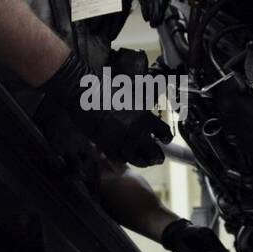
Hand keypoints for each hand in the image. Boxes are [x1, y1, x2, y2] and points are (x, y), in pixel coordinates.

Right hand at [37, 52, 171, 166]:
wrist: (87, 96)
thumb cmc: (108, 90)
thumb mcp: (133, 92)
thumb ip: (145, 102)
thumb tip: (155, 100)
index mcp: (146, 118)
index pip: (164, 134)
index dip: (165, 137)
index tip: (164, 139)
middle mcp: (137, 133)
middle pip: (154, 153)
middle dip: (157, 156)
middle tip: (158, 157)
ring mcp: (123, 143)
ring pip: (138, 160)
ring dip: (143, 161)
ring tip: (145, 161)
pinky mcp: (108, 148)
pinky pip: (120, 159)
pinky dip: (124, 159)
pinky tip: (125, 156)